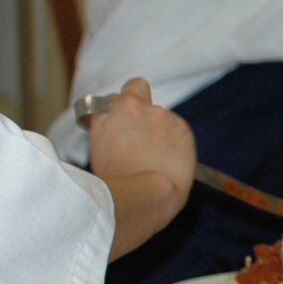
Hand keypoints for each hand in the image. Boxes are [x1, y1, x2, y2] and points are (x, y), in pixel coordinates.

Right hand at [86, 77, 194, 223]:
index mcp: (108, 113)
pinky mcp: (183, 126)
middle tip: (138, 122)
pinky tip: (168, 158)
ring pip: (159, 113)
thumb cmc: (119, 182)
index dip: (116, 108)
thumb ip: (110, 128)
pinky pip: (176, 128)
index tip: (119, 119)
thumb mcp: (99, 150)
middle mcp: (135, 107)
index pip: (112, 96)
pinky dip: (174, 138)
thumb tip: (117, 127)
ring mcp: (161, 115)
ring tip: (154, 154)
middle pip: (137, 88)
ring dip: (157, 126)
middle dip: (137, 99)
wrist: (148, 195)